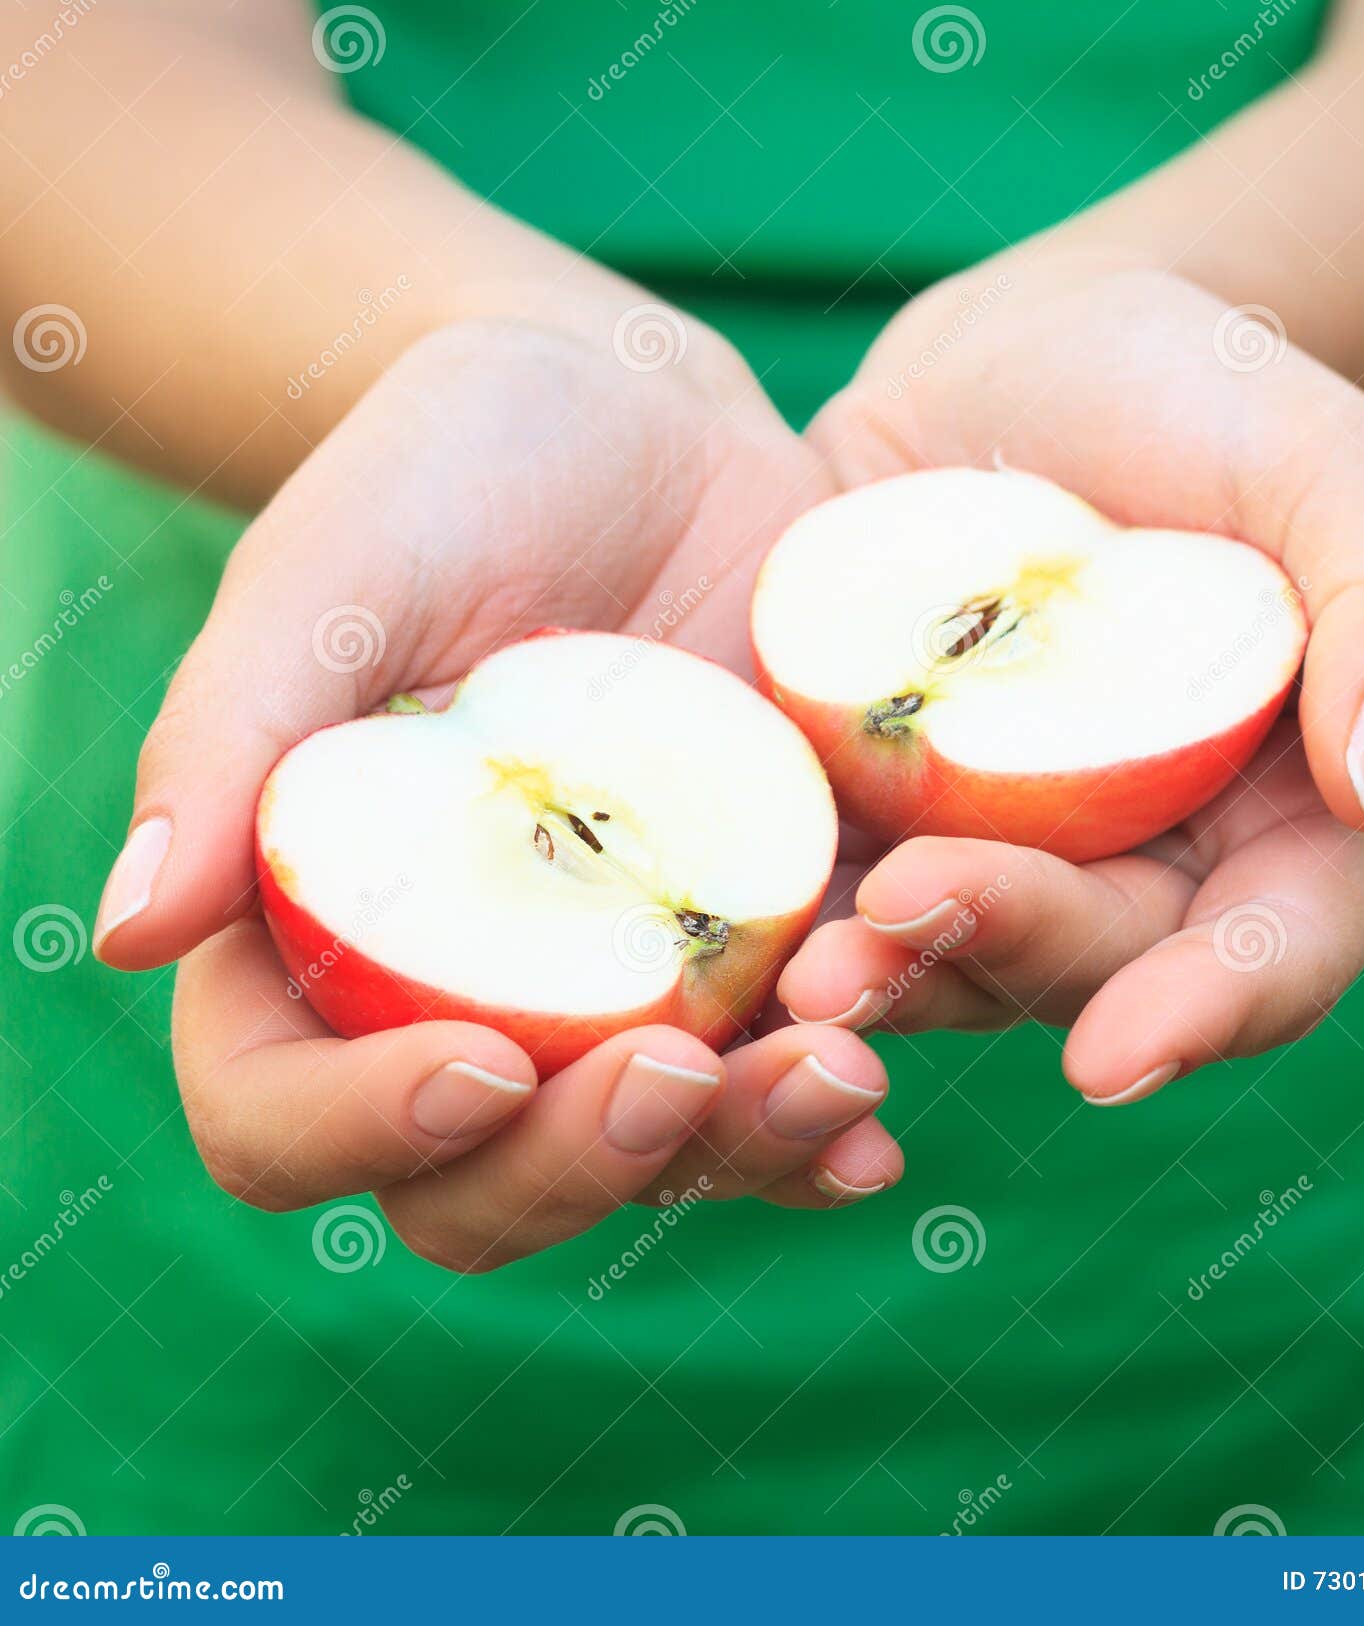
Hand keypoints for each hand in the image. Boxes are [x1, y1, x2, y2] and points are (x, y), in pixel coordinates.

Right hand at [96, 317, 899, 1270]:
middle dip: (580, 1168)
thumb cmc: (444, 472)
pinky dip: (828, 1105)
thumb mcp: (333, 573)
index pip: (285, 1112)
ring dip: (743, 1151)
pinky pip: (786, 1063)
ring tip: (833, 1074)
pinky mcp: (746, 939)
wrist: (631, 419)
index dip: (364, 1131)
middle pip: (486, 1186)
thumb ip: (232, 739)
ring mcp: (618, 985)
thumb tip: (128, 931)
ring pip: (656, 1154)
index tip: (478, 1063)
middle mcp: (465, 996)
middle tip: (669, 1074)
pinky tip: (887, 1106)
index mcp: (314, 939)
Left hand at [785, 263, 1363, 1103]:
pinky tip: (724, 914)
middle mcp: (1134, 861)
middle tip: (900, 923)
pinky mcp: (880, 798)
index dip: (1209, 1013)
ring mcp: (996, 840)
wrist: (1037, 357)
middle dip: (999, 960)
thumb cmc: (1212, 401)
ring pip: (949, 949)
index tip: (1118, 1059)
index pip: (1274, 952)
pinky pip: (838, 873)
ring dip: (880, 969)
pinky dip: (793, 907)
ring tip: (802, 963)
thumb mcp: (1329, 466)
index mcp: (1274, 821)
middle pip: (1086, 965)